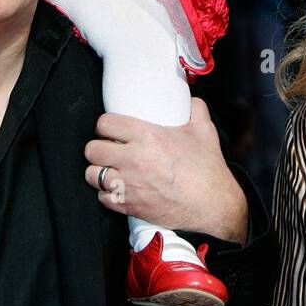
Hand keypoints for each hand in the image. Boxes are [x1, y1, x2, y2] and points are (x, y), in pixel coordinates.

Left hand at [84, 98, 247, 244]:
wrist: (213, 205)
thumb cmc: (208, 169)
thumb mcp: (204, 130)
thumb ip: (195, 109)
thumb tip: (190, 99)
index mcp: (148, 137)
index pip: (105, 124)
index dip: (105, 125)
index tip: (110, 130)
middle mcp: (133, 160)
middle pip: (92, 149)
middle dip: (98, 148)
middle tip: (107, 149)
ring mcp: (129, 184)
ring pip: (92, 174)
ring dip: (98, 171)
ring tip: (109, 169)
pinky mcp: (130, 205)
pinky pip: (102, 197)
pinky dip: (107, 194)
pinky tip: (118, 189)